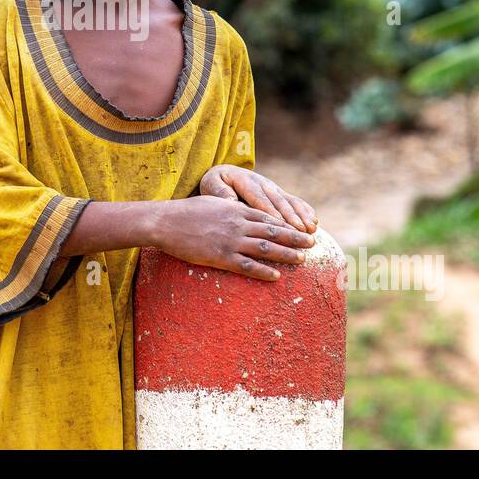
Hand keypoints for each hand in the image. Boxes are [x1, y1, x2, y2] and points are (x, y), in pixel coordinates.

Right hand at [152, 196, 315, 281]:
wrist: (165, 222)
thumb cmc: (186, 212)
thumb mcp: (213, 202)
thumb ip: (231, 207)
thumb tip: (243, 208)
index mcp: (236, 209)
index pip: (268, 217)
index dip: (287, 224)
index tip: (301, 228)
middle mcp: (238, 224)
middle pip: (273, 232)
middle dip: (295, 237)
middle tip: (312, 243)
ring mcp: (230, 241)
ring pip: (265, 248)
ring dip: (286, 254)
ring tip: (302, 259)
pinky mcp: (220, 256)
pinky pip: (246, 266)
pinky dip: (263, 271)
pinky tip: (276, 277)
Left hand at [199, 165, 316, 233]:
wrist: (224, 174)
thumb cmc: (215, 184)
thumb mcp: (211, 185)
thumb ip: (220, 192)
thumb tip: (230, 201)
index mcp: (244, 181)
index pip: (258, 198)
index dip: (270, 211)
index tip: (279, 224)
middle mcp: (262, 183)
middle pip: (278, 201)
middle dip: (291, 217)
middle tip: (301, 232)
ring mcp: (273, 188)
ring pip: (289, 202)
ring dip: (302, 216)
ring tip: (311, 229)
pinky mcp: (279, 193)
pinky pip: (295, 201)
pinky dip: (306, 211)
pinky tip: (315, 223)